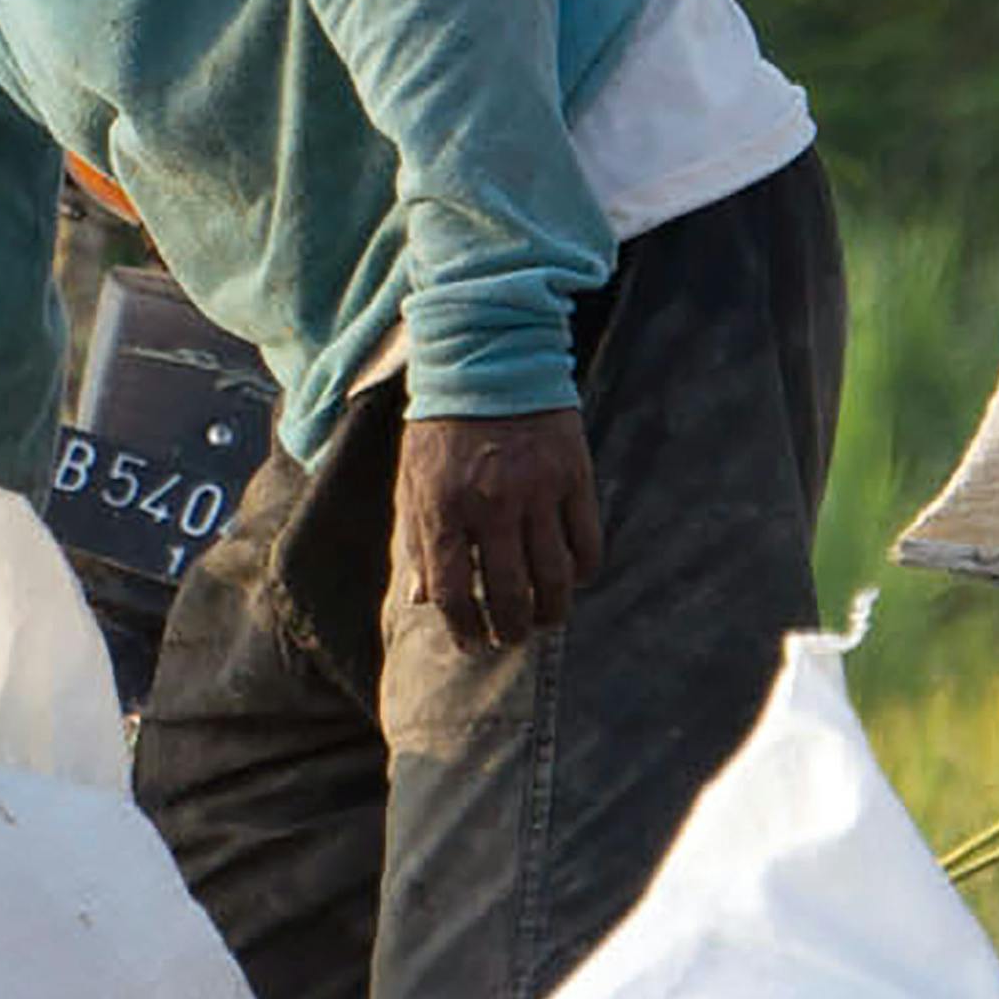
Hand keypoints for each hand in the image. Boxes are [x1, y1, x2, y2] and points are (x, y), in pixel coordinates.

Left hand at [396, 406, 604, 657]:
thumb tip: (422, 601)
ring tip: (543, 620)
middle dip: (509, 630)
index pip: (454, 592)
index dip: (463, 629)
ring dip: (549, 612)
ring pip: (553, 578)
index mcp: (443, 506)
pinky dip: (582, 572)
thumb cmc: (442, 425)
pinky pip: (586, 542)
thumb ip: (416, 539)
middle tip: (509, 639)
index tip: (471, 642)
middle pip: (508, 594)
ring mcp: (537, 490)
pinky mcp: (573, 475)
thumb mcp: (413, 479)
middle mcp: (490, 504)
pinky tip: (571, 578)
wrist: (488, 355)